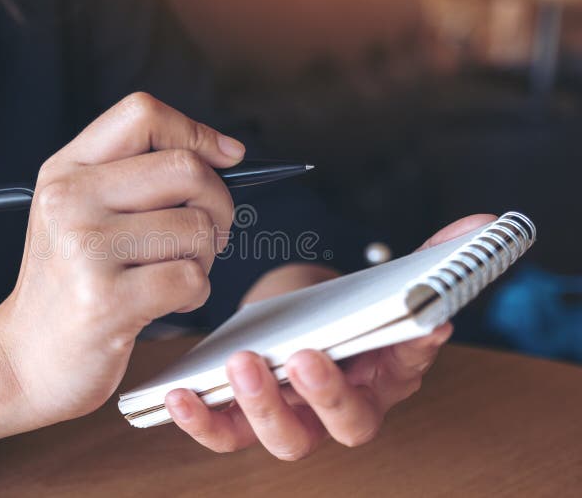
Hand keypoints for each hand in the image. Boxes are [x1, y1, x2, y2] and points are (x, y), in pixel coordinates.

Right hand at [0, 92, 244, 429]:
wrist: (22, 360)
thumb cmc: (70, 283)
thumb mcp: (81, 212)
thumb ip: (139, 173)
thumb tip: (227, 150)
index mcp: (65, 171)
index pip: (143, 114)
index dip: (196, 133)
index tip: (225, 158)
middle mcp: (69, 201)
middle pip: (187, 170)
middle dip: (218, 205)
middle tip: (205, 235)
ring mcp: (85, 249)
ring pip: (198, 229)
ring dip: (203, 258)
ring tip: (168, 274)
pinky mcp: (106, 300)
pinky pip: (192, 278)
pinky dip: (193, 294)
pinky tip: (163, 303)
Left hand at [166, 214, 496, 459]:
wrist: (289, 323)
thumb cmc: (333, 309)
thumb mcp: (374, 283)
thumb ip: (426, 257)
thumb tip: (481, 223)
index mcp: (382, 374)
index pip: (405, 370)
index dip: (412, 352)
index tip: (417, 326)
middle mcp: (340, 406)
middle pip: (345, 421)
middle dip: (327, 392)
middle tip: (307, 356)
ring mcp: (293, 417)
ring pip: (285, 436)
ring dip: (262, 404)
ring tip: (242, 364)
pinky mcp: (244, 418)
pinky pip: (225, 433)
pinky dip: (201, 420)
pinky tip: (178, 394)